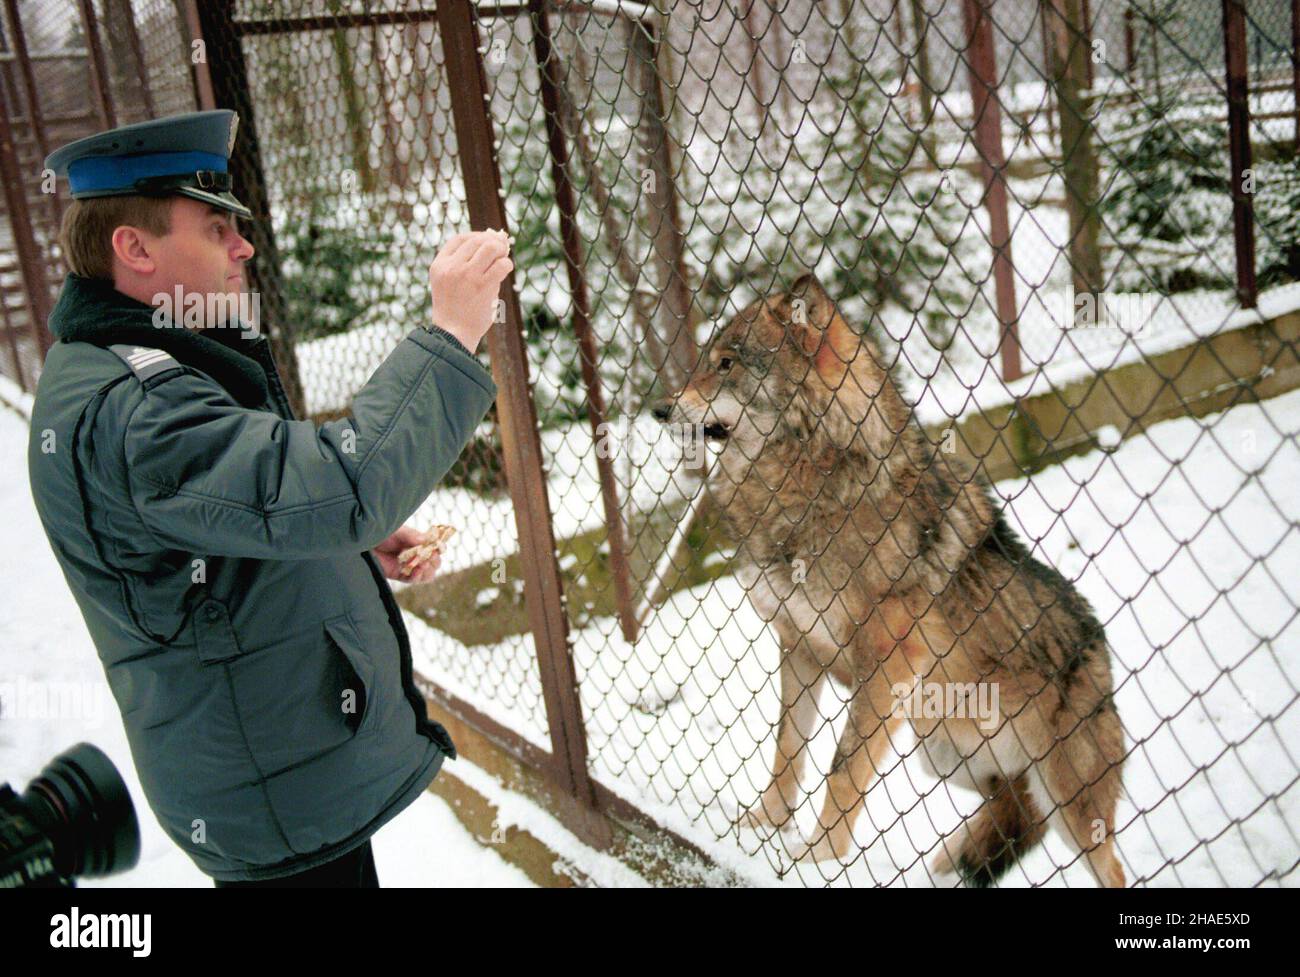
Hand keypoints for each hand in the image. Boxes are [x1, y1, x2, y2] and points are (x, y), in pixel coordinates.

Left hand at [372, 525, 441, 582]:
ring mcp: (408, 565)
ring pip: (427, 574)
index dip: (438, 549)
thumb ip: (411, 536)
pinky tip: (417, 571)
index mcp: (418, 542)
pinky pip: (412, 580)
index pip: (435, 547)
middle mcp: (415, 554)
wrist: (362, 543)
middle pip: (434, 563)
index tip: (438, 549)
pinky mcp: (399, 574)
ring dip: (428, 570)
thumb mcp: (397, 531)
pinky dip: (417, 577)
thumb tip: (425, 540)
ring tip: (423, 565)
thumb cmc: (379, 532)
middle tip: (430, 558)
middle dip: (434, 561)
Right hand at [428, 228, 512, 352]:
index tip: (487, 241)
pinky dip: (507, 264)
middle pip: (477, 241)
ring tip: (503, 259)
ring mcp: (466, 275)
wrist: (453, 334)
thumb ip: (462, 263)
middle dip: (492, 242)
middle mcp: (451, 267)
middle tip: (501, 249)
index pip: (460, 239)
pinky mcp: (482, 285)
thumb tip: (495, 239)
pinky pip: (501, 264)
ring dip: (501, 251)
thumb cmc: (455, 308)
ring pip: (490, 247)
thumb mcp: (447, 282)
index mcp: (439, 265)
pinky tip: (506, 269)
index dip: (477, 236)